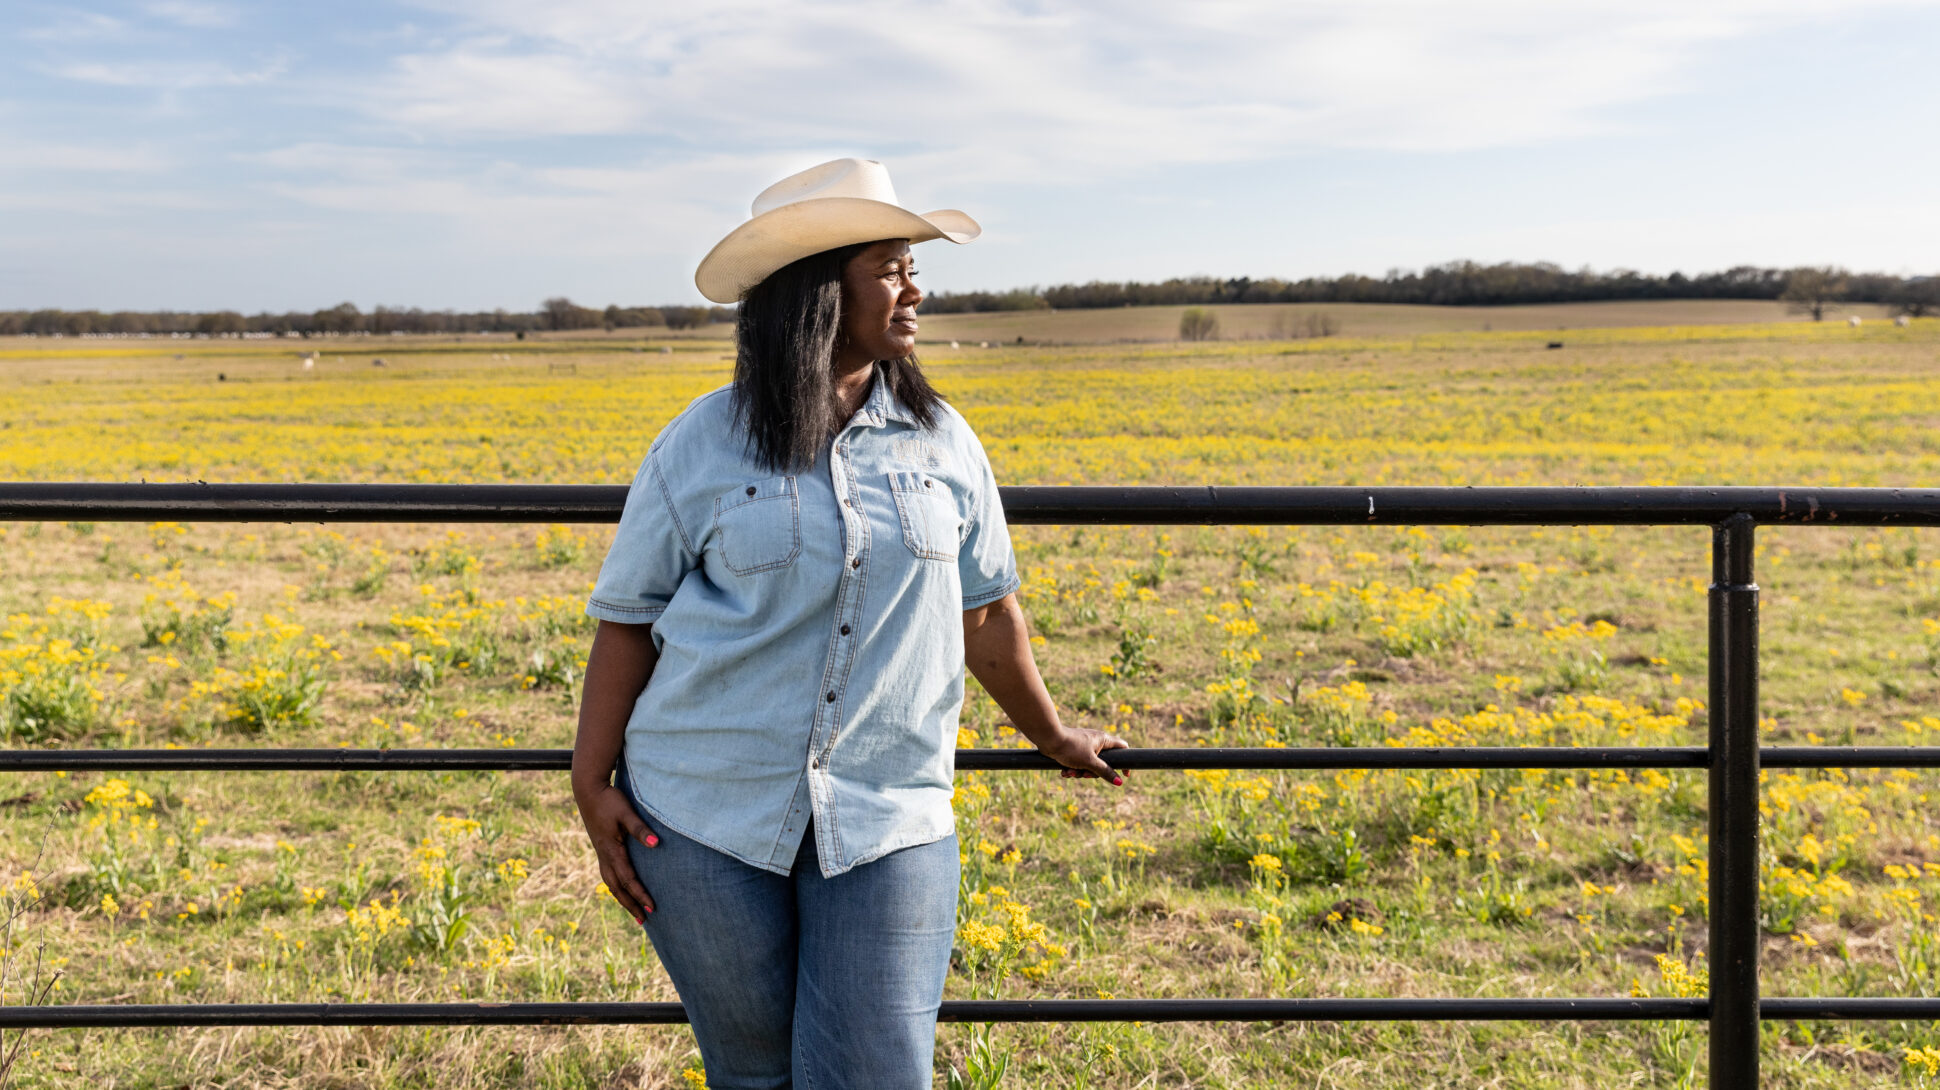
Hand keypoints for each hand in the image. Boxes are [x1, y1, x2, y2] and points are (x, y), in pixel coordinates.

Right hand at [575, 783, 658, 923]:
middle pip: (617, 888)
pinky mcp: (601, 848)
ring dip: (622, 898)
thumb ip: (640, 829)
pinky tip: (622, 889)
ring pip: (611, 883)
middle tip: (644, 919)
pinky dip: (616, 886)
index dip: (640, 894)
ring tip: (634, 911)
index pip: (628, 879)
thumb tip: (656, 844)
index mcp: (611, 850)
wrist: (588, 791)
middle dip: (630, 904)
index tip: (652, 907)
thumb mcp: (626, 813)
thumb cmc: (609, 801)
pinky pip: (608, 874)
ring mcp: (601, 853)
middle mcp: (604, 856)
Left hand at [1036, 725, 1130, 785]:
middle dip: (1093, 772)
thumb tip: (1120, 782)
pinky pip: (1077, 763)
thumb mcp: (1090, 762)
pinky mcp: (1073, 750)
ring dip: (1079, 772)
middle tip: (1085, 775)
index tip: (1125, 775)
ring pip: (1088, 765)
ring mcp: (1084, 746)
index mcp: (1103, 740)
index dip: (1125, 761)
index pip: (1122, 747)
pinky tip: (1064, 771)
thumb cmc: (1071, 748)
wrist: (1049, 739)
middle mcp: (1095, 741)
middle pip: (1103, 762)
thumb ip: (1105, 772)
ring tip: (1070, 772)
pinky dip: (1072, 768)